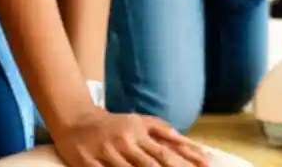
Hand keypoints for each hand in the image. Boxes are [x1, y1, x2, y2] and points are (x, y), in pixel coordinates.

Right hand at [52, 111, 209, 166]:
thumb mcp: (139, 121)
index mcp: (139, 132)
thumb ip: (162, 130)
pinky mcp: (88, 164)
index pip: (166, 151)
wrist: (75, 120)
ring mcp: (107, 154)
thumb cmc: (113, 124)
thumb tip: (186, 141)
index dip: (186, 161)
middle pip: (152, 165)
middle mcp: (125, 142)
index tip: (206, 166)